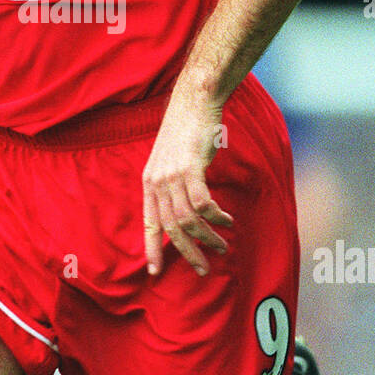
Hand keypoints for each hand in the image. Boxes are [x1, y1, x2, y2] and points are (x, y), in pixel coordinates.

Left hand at [142, 79, 232, 276]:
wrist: (194, 102)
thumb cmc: (187, 132)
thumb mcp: (170, 161)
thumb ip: (172, 185)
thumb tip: (185, 210)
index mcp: (149, 182)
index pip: (148, 222)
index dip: (151, 248)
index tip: (154, 272)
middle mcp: (157, 181)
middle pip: (170, 227)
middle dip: (187, 252)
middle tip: (203, 269)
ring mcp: (172, 175)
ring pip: (188, 219)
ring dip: (207, 236)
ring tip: (222, 245)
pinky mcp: (190, 167)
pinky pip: (203, 203)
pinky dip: (216, 216)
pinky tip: (226, 220)